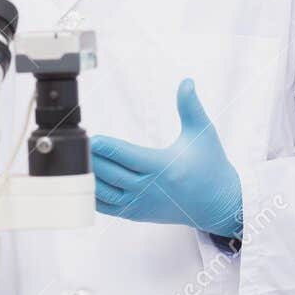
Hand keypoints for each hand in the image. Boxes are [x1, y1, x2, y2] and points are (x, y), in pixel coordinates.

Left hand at [90, 78, 242, 237]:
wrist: (218, 204)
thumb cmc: (211, 166)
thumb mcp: (203, 133)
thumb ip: (191, 107)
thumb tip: (186, 81)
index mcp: (162, 167)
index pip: (126, 156)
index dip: (106, 147)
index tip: (91, 137)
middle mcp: (148, 188)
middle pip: (109, 174)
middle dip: (90, 158)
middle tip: (77, 143)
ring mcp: (140, 203)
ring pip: (104, 192)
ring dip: (88, 176)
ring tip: (75, 160)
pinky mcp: (136, 213)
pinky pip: (107, 207)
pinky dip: (92, 195)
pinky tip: (83, 180)